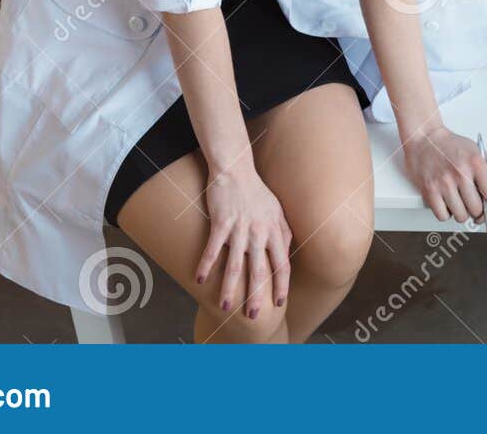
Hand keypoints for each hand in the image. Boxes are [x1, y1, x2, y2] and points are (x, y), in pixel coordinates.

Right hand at [197, 162, 291, 319]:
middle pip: (260, 271)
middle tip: (252, 316)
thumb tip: (287, 252)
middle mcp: (259, 232)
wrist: (236, 170)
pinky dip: (206, 266)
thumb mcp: (277, 210)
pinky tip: (199, 280)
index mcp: (275, 231)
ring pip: (235, 265)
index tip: (279, 303)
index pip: (282, 264)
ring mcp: (240, 228)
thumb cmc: (257, 191)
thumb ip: (283, 232)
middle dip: (256, 296)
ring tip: (224, 307)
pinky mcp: (221, 223)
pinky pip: (213, 249)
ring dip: (229, 288)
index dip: (281, 285)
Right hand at [402, 126, 486, 224]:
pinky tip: (447, 202)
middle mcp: (460, 174)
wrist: (423, 138)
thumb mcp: (478, 152)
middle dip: (479, 213)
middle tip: (476, 208)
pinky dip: (446, 213)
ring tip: (459, 201)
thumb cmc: (451, 145)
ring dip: (463, 213)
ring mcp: (443, 183)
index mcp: (476, 164)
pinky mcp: (429, 191)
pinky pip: (443, 216)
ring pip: (461, 216)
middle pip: (477, 210)